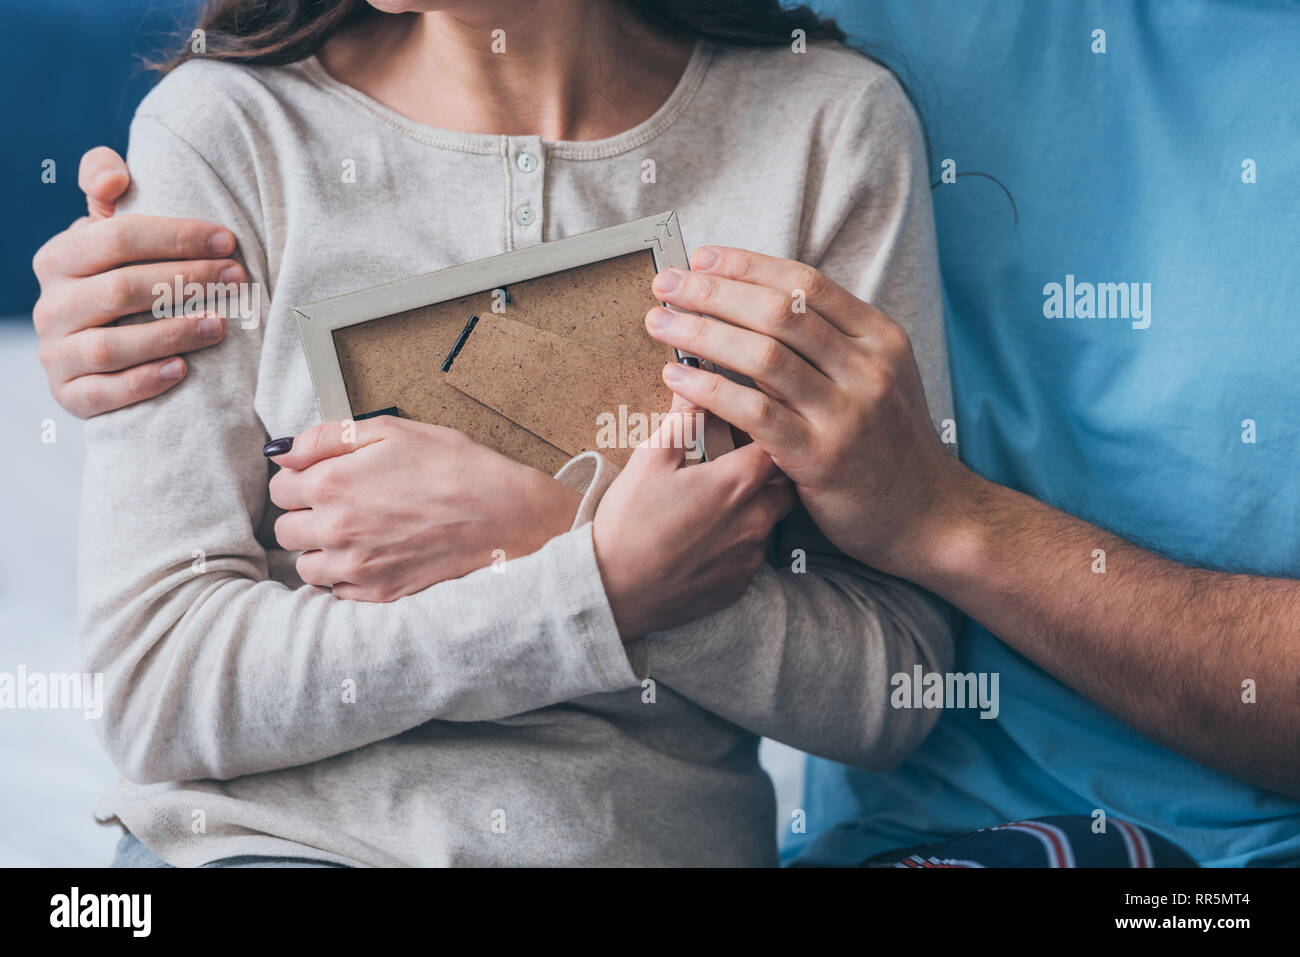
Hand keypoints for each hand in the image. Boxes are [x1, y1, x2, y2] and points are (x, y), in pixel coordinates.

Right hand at [31, 146, 242, 416]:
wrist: (94, 352)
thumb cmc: (117, 279)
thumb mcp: (107, 232)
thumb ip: (105, 187)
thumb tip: (113, 178)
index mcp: (58, 258)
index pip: (116, 237)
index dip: (176, 236)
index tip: (227, 240)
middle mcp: (50, 306)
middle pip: (120, 289)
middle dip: (186, 282)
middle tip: (236, 279)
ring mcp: (56, 353)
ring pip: (111, 345)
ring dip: (171, 333)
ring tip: (220, 325)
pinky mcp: (69, 395)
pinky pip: (103, 393)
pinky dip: (144, 381)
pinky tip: (183, 370)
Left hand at [267, 416, 580, 601]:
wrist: (503, 512)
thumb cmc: (455, 465)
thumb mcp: (393, 430)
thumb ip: (328, 438)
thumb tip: (284, 451)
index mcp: (332, 484)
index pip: (279, 487)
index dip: (300, 478)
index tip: (321, 477)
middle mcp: (335, 529)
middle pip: (285, 529)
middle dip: (307, 514)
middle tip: (342, 503)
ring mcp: (356, 567)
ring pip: (306, 567)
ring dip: (320, 550)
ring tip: (355, 533)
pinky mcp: (379, 592)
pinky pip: (337, 593)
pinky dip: (347, 577)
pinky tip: (373, 555)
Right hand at [592, 399, 796, 638]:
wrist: (612, 592)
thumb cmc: (629, 522)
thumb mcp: (651, 459)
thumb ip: (684, 416)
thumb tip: (696, 377)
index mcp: (738, 484)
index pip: (779, 442)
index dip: (768, 429)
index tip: (752, 424)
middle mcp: (756, 521)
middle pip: (787, 483)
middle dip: (772, 468)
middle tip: (741, 460)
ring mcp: (750, 557)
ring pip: (772, 521)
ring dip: (757, 507)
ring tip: (721, 501)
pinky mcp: (740, 586)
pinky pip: (754, 556)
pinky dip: (740, 542)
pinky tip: (709, 538)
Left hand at [644, 246, 972, 575]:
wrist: (929, 515)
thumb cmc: (888, 444)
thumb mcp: (878, 379)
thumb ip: (831, 344)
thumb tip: (760, 304)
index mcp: (879, 338)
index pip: (805, 282)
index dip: (748, 265)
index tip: (702, 258)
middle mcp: (867, 367)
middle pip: (778, 310)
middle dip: (714, 291)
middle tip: (666, 283)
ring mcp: (847, 412)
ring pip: (762, 355)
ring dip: (702, 333)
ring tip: (659, 323)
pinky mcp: (821, 457)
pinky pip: (754, 412)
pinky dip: (709, 390)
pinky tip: (675, 378)